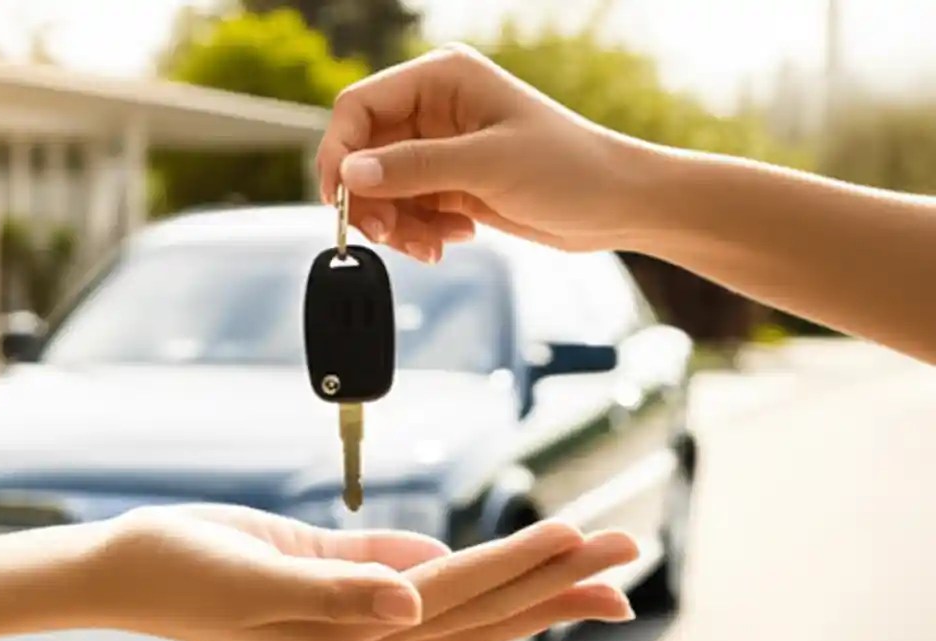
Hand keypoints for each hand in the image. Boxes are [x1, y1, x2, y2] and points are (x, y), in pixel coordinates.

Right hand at [47, 504, 636, 640]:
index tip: (574, 535)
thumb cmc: (180, 566)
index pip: (452, 597)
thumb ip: (336, 587)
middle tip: (628, 554)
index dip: (514, 566)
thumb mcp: (251, 574)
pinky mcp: (342, 591)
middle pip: (479, 612)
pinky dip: (478, 582)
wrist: (129, 570)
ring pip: (464, 608)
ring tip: (597, 569)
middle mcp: (361, 639)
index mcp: (343, 636)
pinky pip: (426, 592)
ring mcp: (354, 622)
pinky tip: (513, 570)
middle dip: (555, 583)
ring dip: (533, 587)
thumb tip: (413, 600)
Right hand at [316, 43, 658, 262]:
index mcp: (442, 78)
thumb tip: (352, 174)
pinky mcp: (449, 182)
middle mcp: (434, 108)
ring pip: (381, 189)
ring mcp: (440, 147)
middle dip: (372, 200)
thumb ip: (415, 168)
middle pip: (364, 154)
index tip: (340, 199)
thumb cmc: (570, 167)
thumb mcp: (487, 165)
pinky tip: (453, 238)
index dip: (341, 153)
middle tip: (388, 236)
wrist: (617, 204)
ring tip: (431, 244)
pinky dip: (418, 232)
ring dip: (397, 224)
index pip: (359, 107)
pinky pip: (407, 209)